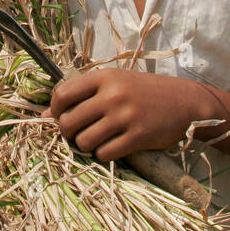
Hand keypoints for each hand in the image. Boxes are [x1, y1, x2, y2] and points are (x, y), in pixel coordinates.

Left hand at [41, 68, 212, 163]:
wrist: (185, 102)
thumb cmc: (145, 91)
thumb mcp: (115, 83)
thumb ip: (82, 95)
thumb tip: (44, 116)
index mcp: (104, 77)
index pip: (62, 94)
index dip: (55, 110)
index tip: (60, 117)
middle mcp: (113, 95)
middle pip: (68, 122)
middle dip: (68, 132)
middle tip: (79, 132)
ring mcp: (125, 117)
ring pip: (83, 141)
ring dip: (86, 145)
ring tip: (98, 139)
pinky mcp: (137, 137)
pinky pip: (104, 154)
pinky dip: (104, 154)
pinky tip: (113, 146)